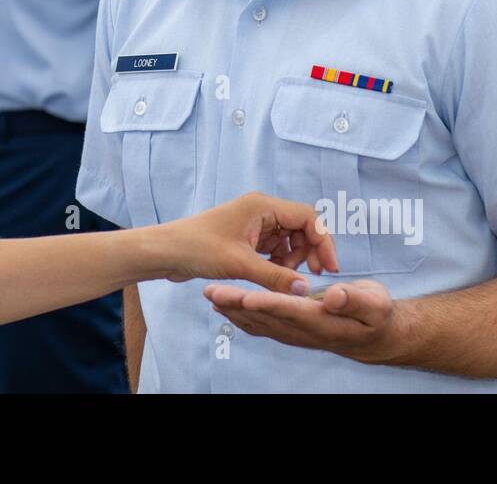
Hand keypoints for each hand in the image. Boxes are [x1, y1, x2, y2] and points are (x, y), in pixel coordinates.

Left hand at [159, 192, 336, 294]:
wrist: (166, 252)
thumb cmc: (198, 249)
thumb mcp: (240, 264)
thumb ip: (276, 276)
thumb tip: (306, 289)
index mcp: (262, 205)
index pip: (308, 217)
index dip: (324, 241)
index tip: (330, 269)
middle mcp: (261, 210)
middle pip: (302, 227)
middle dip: (309, 252)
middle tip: (308, 277)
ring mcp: (254, 224)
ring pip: (289, 239)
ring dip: (293, 259)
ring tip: (282, 278)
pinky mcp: (247, 238)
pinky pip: (274, 247)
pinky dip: (278, 261)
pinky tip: (272, 276)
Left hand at [204, 278, 400, 364]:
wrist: (375, 336)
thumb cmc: (378, 314)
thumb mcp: (375, 304)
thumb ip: (354, 300)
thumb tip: (331, 296)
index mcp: (321, 319)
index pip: (290, 308)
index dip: (268, 302)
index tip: (245, 297)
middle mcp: (303, 328)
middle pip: (266, 314)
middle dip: (237, 303)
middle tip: (211, 293)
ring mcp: (295, 332)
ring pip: (260, 320)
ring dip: (234, 309)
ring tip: (209, 295)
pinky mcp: (291, 329)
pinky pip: (262, 324)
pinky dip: (243, 315)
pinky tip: (226, 308)